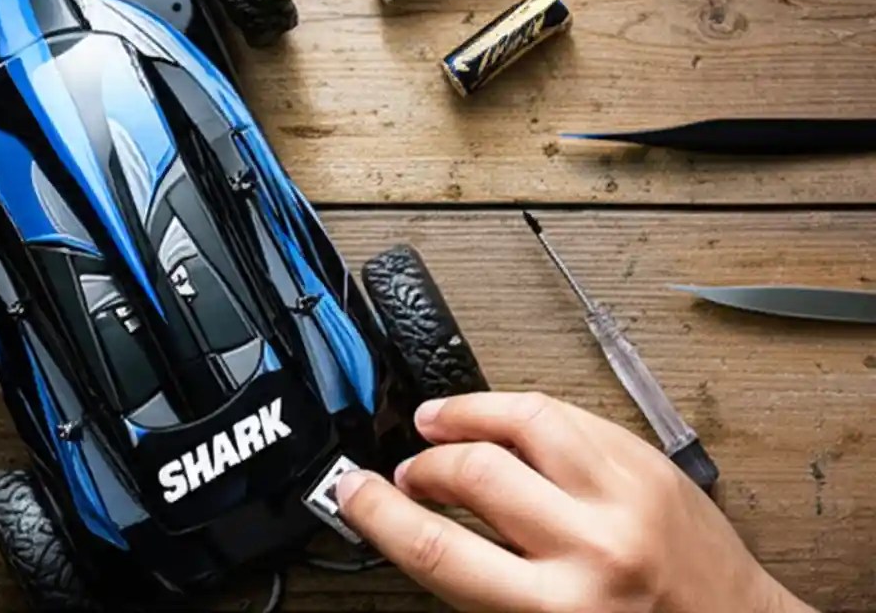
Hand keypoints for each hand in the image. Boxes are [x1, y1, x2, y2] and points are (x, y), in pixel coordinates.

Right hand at [336, 392, 813, 612]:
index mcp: (558, 609)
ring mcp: (626, 496)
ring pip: (524, 420)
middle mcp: (593, 548)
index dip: (378, 512)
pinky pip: (571, 415)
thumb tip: (427, 536)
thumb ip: (487, 586)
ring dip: (466, 415)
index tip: (354, 493)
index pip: (437, 546)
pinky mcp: (649, 465)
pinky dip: (523, 410)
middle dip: (420, 465)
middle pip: (473, 471)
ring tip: (438, 421)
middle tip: (403, 471)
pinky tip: (501, 416)